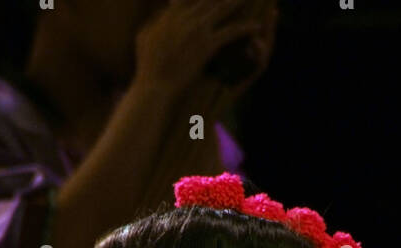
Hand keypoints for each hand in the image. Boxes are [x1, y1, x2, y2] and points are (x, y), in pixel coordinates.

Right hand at [135, 0, 265, 92]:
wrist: (154, 85)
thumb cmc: (147, 66)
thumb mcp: (144, 37)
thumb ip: (155, 20)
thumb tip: (164, 9)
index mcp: (172, 13)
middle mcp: (186, 16)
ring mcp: (197, 30)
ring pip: (222, 8)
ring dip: (238, 1)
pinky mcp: (207, 45)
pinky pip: (231, 32)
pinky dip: (245, 28)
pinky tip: (256, 26)